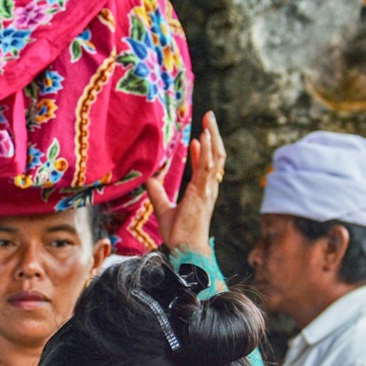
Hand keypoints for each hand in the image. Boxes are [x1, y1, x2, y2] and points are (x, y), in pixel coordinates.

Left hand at [146, 110, 225, 256]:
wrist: (185, 249)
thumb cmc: (179, 234)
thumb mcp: (164, 209)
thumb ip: (158, 193)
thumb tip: (150, 179)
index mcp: (202, 190)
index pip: (205, 164)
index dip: (203, 148)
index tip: (199, 135)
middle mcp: (208, 187)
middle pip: (216, 155)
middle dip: (213, 134)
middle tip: (209, 116)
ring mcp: (207, 189)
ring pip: (215, 157)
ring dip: (213, 136)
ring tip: (208, 118)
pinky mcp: (202, 192)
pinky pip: (206, 168)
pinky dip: (206, 151)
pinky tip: (203, 136)